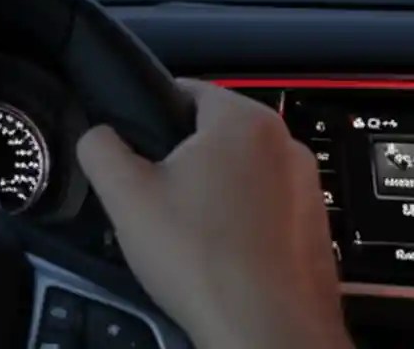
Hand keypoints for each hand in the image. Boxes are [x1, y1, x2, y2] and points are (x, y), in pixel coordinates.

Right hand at [77, 79, 350, 348]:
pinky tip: (220, 256)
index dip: (151, 116)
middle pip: (215, 135)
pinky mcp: (316, 227)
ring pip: (242, 174)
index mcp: (244, 120)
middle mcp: (286, 143)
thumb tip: (97, 135)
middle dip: (183, 162)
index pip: (187, 90)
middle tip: (155, 200)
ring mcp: (309, 187)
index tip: (134, 153)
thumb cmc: (199, 257)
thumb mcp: (125, 195)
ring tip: (188, 234)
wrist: (267, 332)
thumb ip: (99, 148)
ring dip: (213, 194)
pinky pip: (266, 209)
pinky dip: (241, 223)